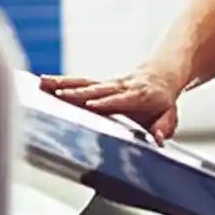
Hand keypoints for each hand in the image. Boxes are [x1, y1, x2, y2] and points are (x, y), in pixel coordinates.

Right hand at [39, 67, 181, 144]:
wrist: (160, 75)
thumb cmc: (162, 100)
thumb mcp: (169, 115)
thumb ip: (164, 127)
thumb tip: (157, 139)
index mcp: (138, 96)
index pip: (120, 100)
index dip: (106, 102)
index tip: (91, 106)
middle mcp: (120, 87)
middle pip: (97, 90)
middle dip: (78, 93)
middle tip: (60, 94)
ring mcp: (108, 84)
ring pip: (84, 83)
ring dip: (63, 83)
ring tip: (44, 83)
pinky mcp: (99, 83)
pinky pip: (79, 82)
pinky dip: (61, 81)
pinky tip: (44, 82)